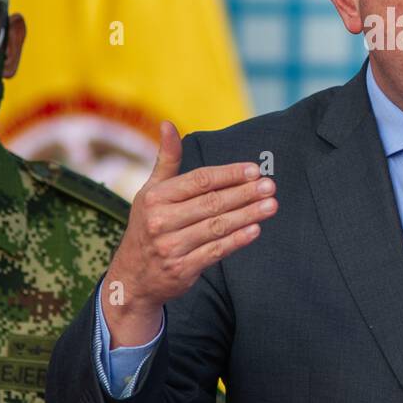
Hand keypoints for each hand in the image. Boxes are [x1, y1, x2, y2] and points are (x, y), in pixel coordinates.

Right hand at [102, 121, 276, 346]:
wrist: (132, 278)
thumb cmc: (147, 226)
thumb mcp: (150, 191)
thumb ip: (166, 159)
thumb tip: (168, 124)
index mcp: (156, 197)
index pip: (199, 180)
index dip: (228, 174)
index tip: (254, 170)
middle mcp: (160, 221)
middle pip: (211, 203)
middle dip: (244, 193)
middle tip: (270, 186)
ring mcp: (171, 246)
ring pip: (217, 226)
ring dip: (247, 215)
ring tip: (271, 205)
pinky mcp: (182, 269)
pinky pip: (215, 251)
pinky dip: (237, 240)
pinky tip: (256, 230)